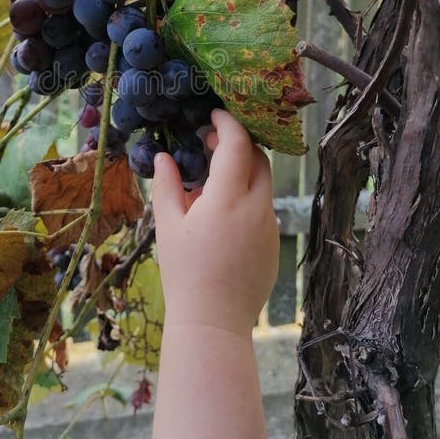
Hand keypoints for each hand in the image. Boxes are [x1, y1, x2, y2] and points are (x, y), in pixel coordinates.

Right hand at [151, 109, 278, 336]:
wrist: (214, 322)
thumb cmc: (185, 273)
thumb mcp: (168, 226)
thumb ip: (167, 185)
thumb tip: (165, 156)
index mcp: (229, 198)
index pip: (238, 144)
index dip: (228, 123)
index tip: (214, 115)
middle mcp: (257, 207)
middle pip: (259, 158)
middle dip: (238, 143)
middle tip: (210, 142)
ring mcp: (270, 225)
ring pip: (263, 183)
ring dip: (242, 171)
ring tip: (209, 182)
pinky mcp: (274, 243)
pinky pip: (263, 208)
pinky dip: (247, 197)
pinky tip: (221, 215)